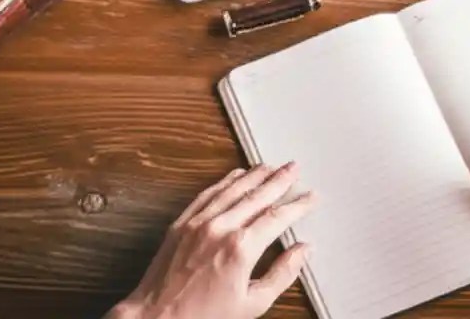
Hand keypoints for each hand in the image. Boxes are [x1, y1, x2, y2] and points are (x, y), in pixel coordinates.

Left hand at [108, 163, 316, 318]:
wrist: (158, 317)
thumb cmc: (203, 315)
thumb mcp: (252, 304)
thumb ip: (282, 274)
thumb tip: (302, 251)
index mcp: (241, 248)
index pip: (278, 217)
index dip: (298, 205)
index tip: (311, 197)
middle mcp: (220, 228)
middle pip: (258, 195)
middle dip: (279, 180)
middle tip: (294, 168)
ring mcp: (199, 222)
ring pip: (233, 189)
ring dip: (254, 175)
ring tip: (270, 166)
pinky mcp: (182, 223)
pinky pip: (208, 193)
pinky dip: (225, 181)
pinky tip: (235, 176)